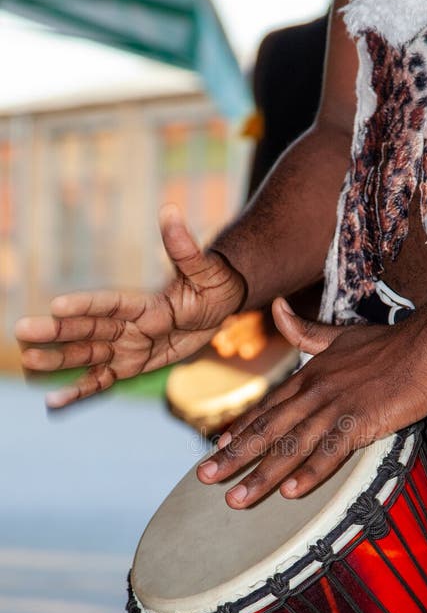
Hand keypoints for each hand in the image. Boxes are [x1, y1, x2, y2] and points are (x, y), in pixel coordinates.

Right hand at [15, 206, 245, 407]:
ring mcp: (126, 346)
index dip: (86, 305)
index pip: (110, 304)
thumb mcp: (204, 269)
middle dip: (57, 332)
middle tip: (22, 331)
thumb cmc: (212, 283)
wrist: (218, 305)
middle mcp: (127, 324)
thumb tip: (170, 210)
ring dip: (59, 360)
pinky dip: (80, 391)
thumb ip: (183, 247)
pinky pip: (103, 380)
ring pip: (88, 355)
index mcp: (142, 302)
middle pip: (88, 328)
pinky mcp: (131, 365)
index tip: (58, 305)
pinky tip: (52, 401)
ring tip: (29, 361)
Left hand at [197, 297, 426, 507]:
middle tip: (204, 479)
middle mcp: (314, 392)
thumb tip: (279, 307)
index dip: (240, 429)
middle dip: (234, 457)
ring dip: (262, 475)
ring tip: (237, 499)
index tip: (215, 448)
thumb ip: (306, 331)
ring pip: (291, 446)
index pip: (267, 407)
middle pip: (267, 430)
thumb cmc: (389, 343)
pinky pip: (331, 450)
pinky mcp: (362, 420)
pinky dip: (310, 472)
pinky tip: (291, 493)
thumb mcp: (340, 335)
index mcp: (309, 376)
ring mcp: (336, 406)